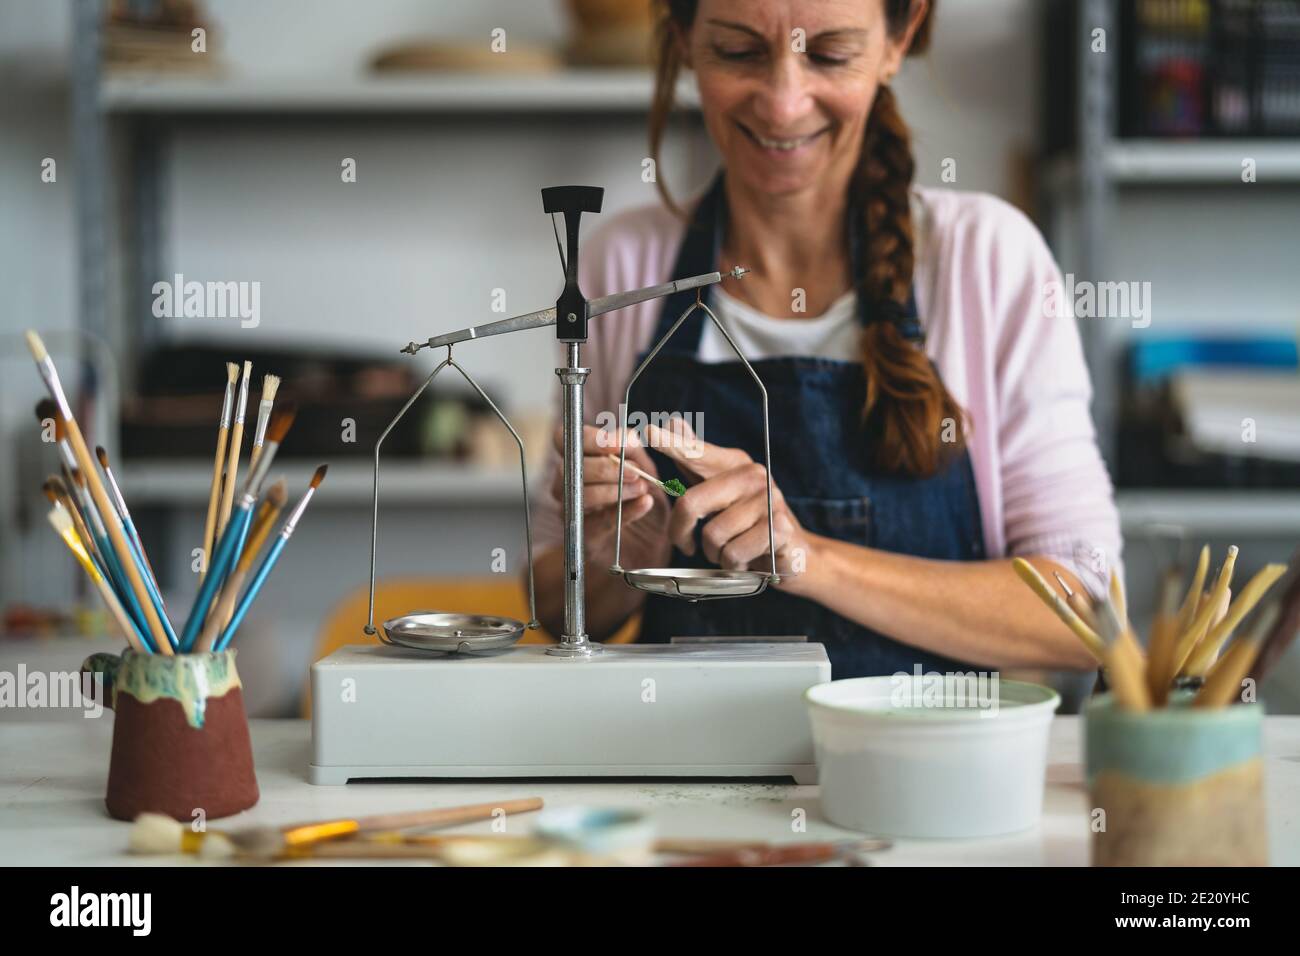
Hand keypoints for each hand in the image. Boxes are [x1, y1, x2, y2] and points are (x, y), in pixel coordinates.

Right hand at [549, 423, 671, 570]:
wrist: (649, 536)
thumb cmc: (640, 490)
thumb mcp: (642, 462)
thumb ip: (632, 446)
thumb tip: (627, 436)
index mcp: (577, 456)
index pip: (564, 438)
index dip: (589, 440)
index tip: (617, 444)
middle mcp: (567, 481)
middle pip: (571, 468)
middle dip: (606, 468)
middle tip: (636, 472)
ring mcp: (572, 509)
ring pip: (580, 495)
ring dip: (614, 490)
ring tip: (643, 488)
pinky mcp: (585, 536)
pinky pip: (599, 522)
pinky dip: (625, 512)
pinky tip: (644, 504)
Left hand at [645, 418, 814, 587]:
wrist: (794, 553)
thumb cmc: (747, 522)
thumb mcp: (719, 490)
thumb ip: (695, 461)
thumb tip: (674, 421)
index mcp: (735, 463)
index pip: (697, 453)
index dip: (672, 444)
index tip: (648, 431)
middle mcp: (754, 476)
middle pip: (691, 503)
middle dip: (680, 531)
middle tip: (686, 545)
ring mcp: (769, 501)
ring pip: (712, 535)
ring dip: (714, 553)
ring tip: (728, 550)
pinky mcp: (778, 529)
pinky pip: (733, 552)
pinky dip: (732, 563)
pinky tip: (745, 559)